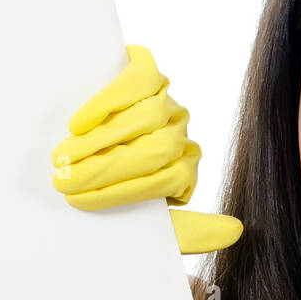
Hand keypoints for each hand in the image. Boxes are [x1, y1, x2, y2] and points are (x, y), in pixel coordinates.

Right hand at [51, 44, 242, 254]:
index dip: (119, 193)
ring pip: (147, 119)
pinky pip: (139, 81)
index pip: (166, 182)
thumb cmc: (116, 184)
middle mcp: (181, 133)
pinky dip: (108, 101)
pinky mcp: (147, 68)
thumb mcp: (154, 215)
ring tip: (64, 155)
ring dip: (101, 140)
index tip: (78, 201)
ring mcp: (167, 99)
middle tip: (64, 181)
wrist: (93, 139)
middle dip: (106, 169)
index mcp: (185, 167)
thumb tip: (237, 231)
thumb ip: (190, 230)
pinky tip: (79, 122)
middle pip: (155, 151)